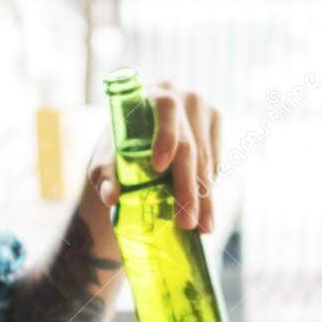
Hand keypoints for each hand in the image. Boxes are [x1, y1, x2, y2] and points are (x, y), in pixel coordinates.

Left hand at [88, 82, 221, 231]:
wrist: (143, 137)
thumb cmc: (120, 147)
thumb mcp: (106, 158)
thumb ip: (103, 173)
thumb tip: (110, 196)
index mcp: (152, 93)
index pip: (165, 108)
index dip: (165, 136)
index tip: (159, 167)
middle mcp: (184, 96)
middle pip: (190, 145)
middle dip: (189, 188)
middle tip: (187, 221)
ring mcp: (205, 110)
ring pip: (207, 160)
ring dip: (206, 198)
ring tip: (203, 228)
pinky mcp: (217, 126)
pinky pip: (215, 162)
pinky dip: (208, 188)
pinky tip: (204, 211)